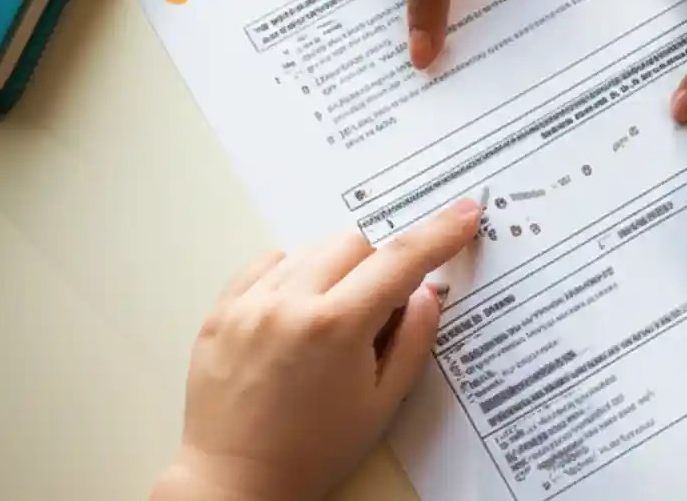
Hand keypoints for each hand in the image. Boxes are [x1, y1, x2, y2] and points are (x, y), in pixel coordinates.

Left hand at [151, 199, 482, 500]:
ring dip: (338, 265)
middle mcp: (290, 303)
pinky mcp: (221, 311)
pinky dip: (294, 271)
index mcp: (337, 327)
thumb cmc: (315, 450)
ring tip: (339, 313)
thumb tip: (428, 291)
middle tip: (387, 298)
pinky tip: (302, 306)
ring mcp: (249, 303)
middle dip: (382, 259)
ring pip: (311, 248)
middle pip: (355, 242)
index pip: (400, 260)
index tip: (465, 212)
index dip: (440, 233)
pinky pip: (267, 264)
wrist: (236, 481)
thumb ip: (414, 339)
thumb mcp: (383, 403)